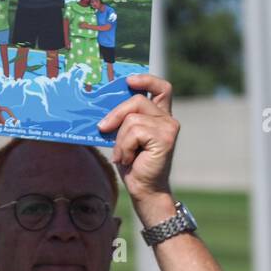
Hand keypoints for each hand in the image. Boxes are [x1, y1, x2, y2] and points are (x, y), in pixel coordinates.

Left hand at [97, 74, 178, 218]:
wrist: (144, 191)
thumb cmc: (134, 165)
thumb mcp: (125, 136)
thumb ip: (124, 119)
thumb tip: (104, 103)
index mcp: (160, 117)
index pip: (162, 88)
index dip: (147, 79)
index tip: (129, 80)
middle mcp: (168, 120)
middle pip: (137, 100)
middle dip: (116, 114)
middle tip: (102, 129)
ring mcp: (168, 128)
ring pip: (132, 119)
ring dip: (120, 139)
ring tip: (125, 156)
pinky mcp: (165, 138)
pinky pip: (134, 131)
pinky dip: (125, 147)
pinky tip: (130, 159)